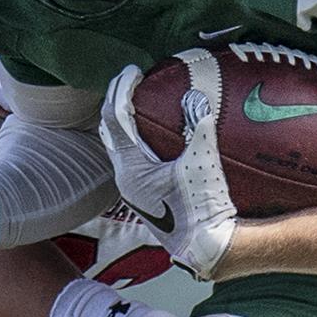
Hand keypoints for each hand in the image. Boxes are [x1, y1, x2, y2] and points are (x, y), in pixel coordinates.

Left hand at [99, 59, 239, 279]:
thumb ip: (200, 127)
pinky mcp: (144, 193)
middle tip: (130, 79)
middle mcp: (124, 178)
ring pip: (118, 145)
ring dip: (124, 120)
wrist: (206, 246)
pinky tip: (154, 132)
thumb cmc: (203, 207)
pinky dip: (136, 137)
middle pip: (109, 130)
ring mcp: (132, 188)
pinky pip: (132, 156)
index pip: (115, 118)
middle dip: (117, 101)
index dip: (122, 90)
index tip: (134, 70)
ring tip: (138, 100)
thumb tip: (197, 95)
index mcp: (130, 168)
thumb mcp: (203, 163)